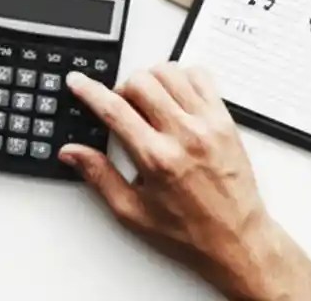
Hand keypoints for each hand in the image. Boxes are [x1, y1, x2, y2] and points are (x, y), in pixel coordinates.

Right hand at [59, 65, 310, 300]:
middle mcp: (184, 135)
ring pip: (169, 72)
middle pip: (140, 82)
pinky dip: (183, 77)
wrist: (238, 240)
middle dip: (121, 88)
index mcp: (157, 159)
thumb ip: (99, 177)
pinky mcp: (225, 120)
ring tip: (147, 101)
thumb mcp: (133, 213)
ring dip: (150, 79)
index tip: (77, 81)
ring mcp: (208, 124)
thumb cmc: (189, 232)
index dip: (89, 91)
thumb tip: (72, 153)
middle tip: (120, 106)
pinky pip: (202, 76)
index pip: (114, 109)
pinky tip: (175, 96)